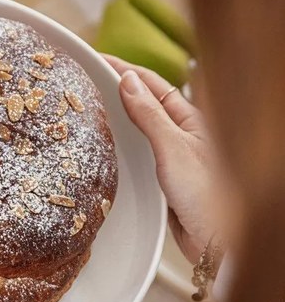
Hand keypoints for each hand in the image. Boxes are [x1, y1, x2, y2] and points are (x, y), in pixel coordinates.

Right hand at [104, 57, 217, 264]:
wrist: (216, 242)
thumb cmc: (207, 195)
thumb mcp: (174, 149)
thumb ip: (150, 116)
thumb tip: (128, 81)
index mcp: (189, 119)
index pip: (151, 83)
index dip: (123, 69)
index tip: (96, 59)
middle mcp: (180, 134)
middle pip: (143, 103)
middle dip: (117, 89)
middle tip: (86, 80)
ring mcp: (171, 157)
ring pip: (138, 130)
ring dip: (116, 118)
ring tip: (88, 107)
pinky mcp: (162, 180)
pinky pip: (137, 155)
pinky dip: (120, 146)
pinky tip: (103, 146)